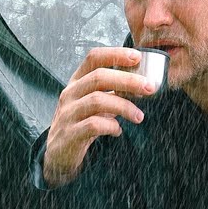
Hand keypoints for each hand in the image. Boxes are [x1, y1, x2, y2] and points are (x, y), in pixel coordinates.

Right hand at [42, 47, 158, 187]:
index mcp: (77, 82)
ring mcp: (68, 113)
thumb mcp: (93, 103)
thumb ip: (112, 92)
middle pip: (99, 77)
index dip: (115, 54)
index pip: (94, 58)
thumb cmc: (80, 124)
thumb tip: (143, 84)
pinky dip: (111, 126)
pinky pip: (93, 125)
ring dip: (124, 106)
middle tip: (149, 87)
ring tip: (139, 116)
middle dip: (127, 80)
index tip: (137, 57)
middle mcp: (70, 93)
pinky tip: (118, 131)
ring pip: (97, 100)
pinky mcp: (69, 133)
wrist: (58, 154)